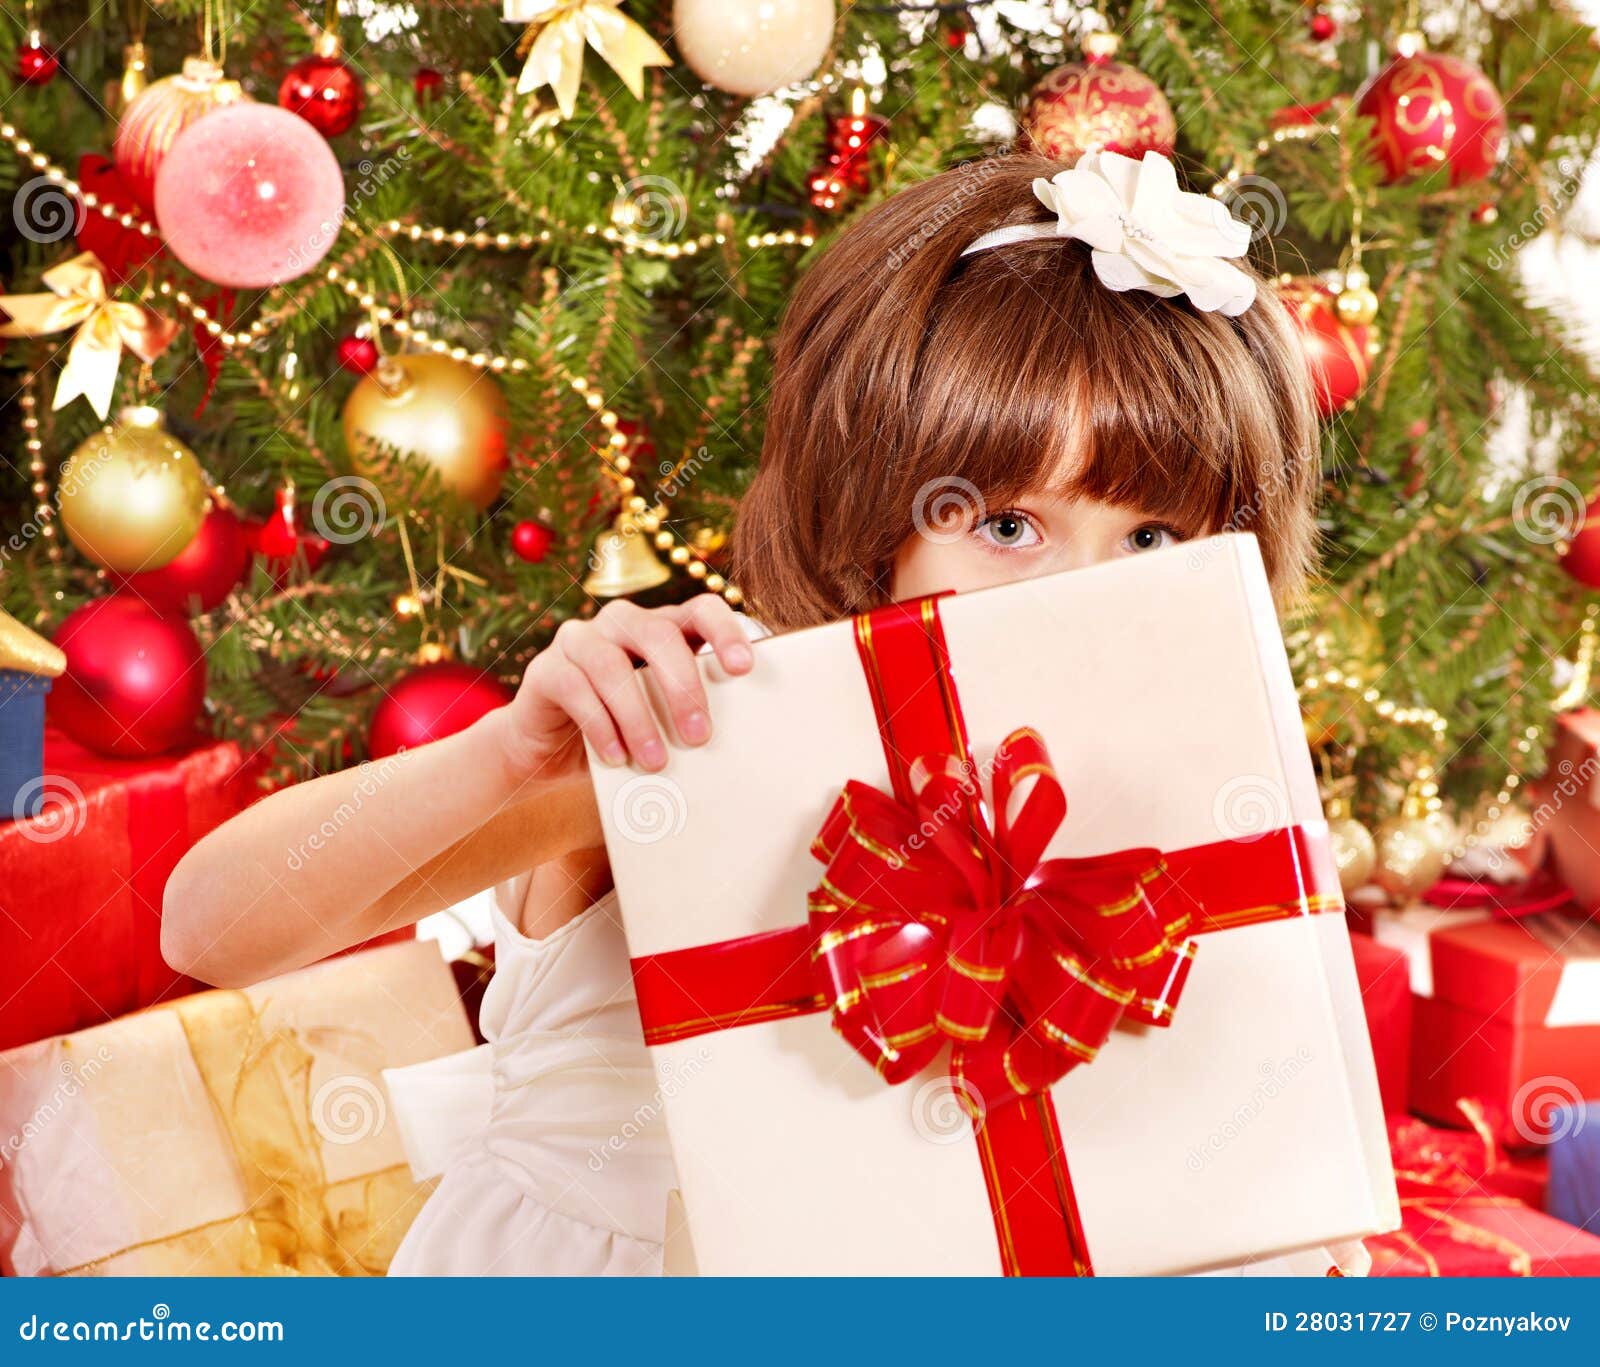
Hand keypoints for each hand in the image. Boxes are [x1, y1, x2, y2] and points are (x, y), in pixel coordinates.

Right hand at [495, 595, 755, 781]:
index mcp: (661, 628)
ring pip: (611, 664)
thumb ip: (691, 714)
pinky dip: (599, 725)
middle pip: (658, 633)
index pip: (700, 609)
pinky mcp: (545, 669)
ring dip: (638, 716)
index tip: (743, 669)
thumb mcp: (663, 720)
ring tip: (656, 761)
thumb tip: (742, 748)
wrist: (549, 755)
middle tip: (699, 737)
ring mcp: (579, 640)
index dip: (724, 632)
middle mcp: (621, 622)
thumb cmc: (623, 734)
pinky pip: (573, 688)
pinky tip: (616, 757)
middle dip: (682, 686)